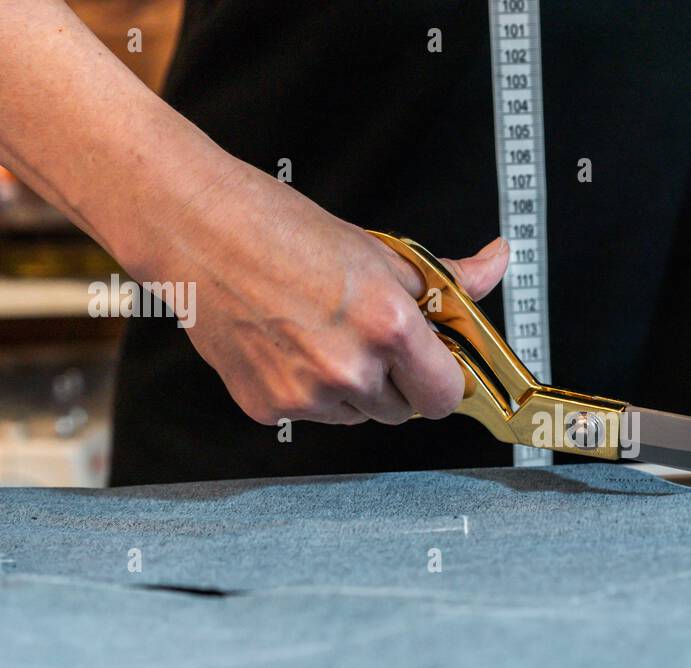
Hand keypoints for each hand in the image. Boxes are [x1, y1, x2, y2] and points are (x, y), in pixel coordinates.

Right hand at [136, 161, 507, 425]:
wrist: (196, 228)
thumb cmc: (280, 230)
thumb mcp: (379, 252)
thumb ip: (446, 279)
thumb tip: (495, 266)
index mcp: (388, 326)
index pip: (445, 395)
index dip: (442, 380)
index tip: (435, 366)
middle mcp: (349, 369)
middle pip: (403, 411)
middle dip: (397, 380)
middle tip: (368, 335)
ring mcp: (306, 395)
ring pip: (357, 414)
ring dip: (353, 388)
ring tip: (321, 332)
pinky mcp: (268, 408)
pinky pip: (313, 415)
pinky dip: (308, 390)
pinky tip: (289, 344)